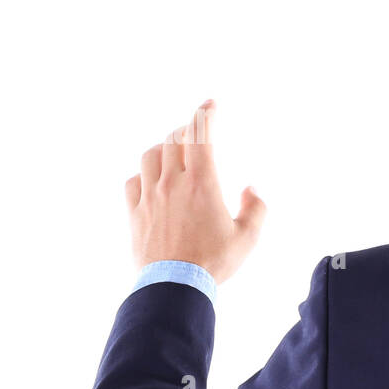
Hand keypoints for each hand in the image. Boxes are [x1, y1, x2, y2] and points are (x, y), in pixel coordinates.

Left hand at [126, 99, 266, 282]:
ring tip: (174, 151)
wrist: (175, 284)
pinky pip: (133, 182)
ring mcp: (150, 196)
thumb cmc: (213, 262)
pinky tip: (151, 180)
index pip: (201, 135)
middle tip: (197, 131)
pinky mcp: (135, 212)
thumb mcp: (247, 238)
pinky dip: (143, 174)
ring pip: (150, 156)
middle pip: (174, 140)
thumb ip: (255, 209)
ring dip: (163, 147)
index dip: (205, 114)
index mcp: (202, 183)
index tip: (211, 103)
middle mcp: (173, 182)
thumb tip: (252, 189)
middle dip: (187, 129)